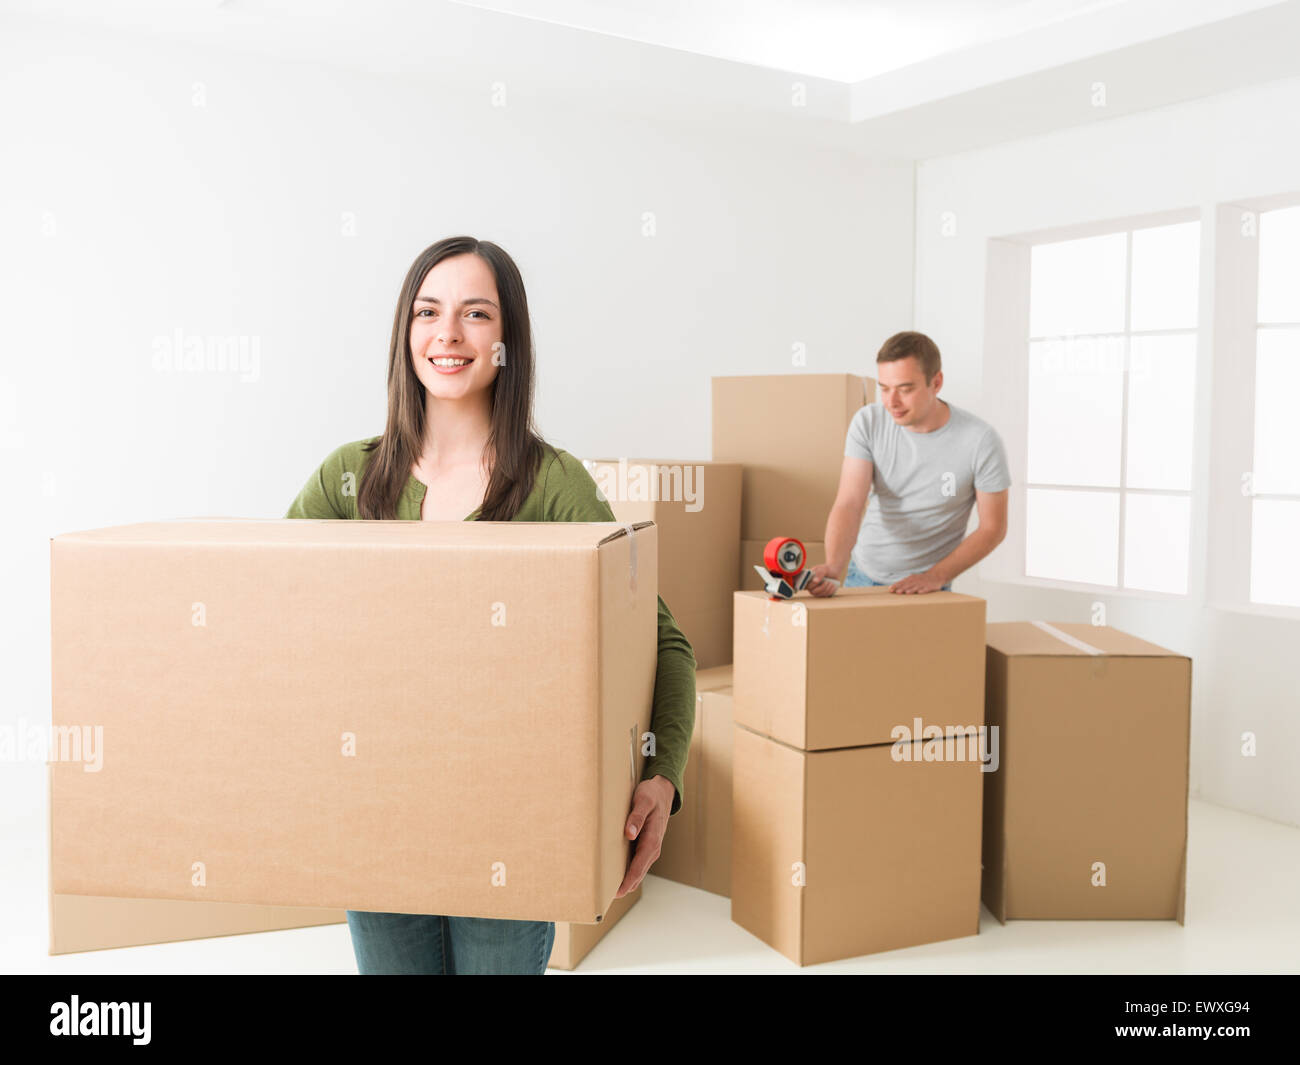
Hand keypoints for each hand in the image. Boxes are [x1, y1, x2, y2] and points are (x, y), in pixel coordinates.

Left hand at [615, 774, 674, 897]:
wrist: (663, 791)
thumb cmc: (652, 795)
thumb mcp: (643, 801)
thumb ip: (636, 817)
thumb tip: (629, 834)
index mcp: (652, 839)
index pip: (639, 865)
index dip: (629, 880)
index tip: (618, 892)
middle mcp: (653, 848)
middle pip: (638, 873)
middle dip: (625, 886)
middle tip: (606, 898)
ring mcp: (650, 849)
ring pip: (638, 871)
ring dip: (627, 882)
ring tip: (608, 892)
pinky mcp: (646, 846)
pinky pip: (637, 864)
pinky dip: (629, 873)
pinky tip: (616, 876)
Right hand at [804, 563, 840, 596]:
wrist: (833, 572)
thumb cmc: (826, 570)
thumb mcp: (823, 569)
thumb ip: (819, 574)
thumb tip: (815, 581)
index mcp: (807, 579)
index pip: (805, 585)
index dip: (811, 585)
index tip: (817, 582)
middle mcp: (810, 587)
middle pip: (813, 591)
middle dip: (822, 587)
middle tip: (827, 582)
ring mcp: (816, 591)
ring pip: (821, 594)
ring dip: (827, 588)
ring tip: (831, 583)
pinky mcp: (822, 594)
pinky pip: (826, 595)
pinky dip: (830, 590)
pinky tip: (833, 586)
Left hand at [889, 570, 946, 593]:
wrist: (936, 576)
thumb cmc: (921, 580)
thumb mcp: (912, 579)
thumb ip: (903, 583)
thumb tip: (890, 588)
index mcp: (911, 579)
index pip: (902, 582)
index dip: (896, 586)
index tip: (890, 589)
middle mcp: (916, 581)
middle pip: (908, 585)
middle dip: (902, 588)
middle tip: (897, 592)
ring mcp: (923, 583)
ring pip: (916, 587)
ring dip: (911, 590)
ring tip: (907, 593)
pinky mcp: (930, 586)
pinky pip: (926, 589)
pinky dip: (923, 590)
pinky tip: (919, 592)